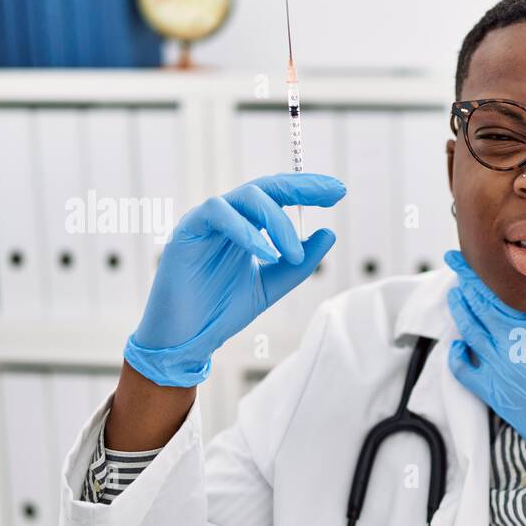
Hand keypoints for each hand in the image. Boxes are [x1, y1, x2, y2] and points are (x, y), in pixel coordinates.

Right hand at [125, 173, 345, 386]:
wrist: (188, 338)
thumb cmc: (223, 310)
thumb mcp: (272, 285)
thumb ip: (300, 264)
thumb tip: (329, 234)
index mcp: (247, 226)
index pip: (279, 197)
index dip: (307, 190)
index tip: (338, 192)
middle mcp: (227, 218)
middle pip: (267, 186)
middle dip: (302, 187)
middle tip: (333, 193)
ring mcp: (206, 221)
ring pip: (247, 198)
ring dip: (277, 222)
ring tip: (293, 255)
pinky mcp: (187, 230)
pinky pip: (218, 213)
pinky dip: (246, 231)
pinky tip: (266, 254)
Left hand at [444, 249, 525, 485]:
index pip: (501, 290)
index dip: (478, 271)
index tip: (463, 254)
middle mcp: (514, 346)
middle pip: (479, 305)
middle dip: (463, 281)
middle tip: (453, 260)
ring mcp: (500, 371)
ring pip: (468, 332)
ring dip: (460, 310)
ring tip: (455, 294)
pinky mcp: (494, 395)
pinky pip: (463, 370)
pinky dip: (456, 354)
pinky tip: (458, 343)